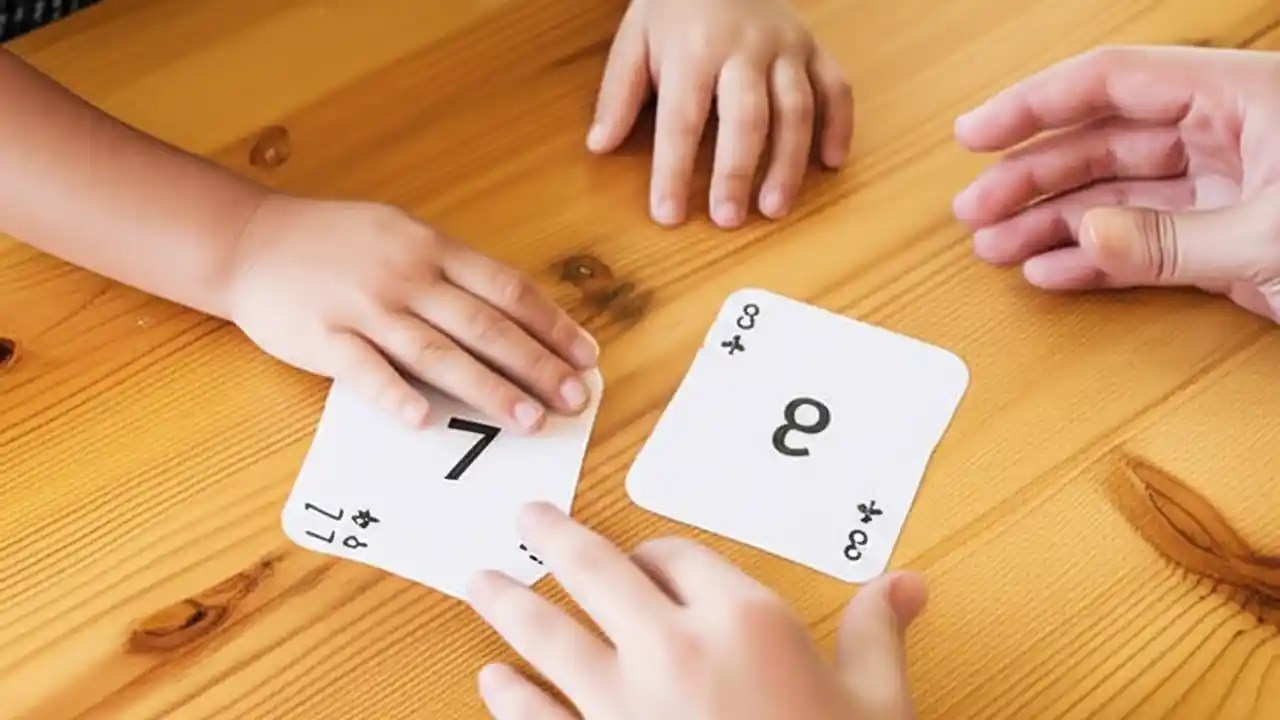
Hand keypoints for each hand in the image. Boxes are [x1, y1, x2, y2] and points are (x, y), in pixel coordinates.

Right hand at [226, 195, 598, 430]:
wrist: (250, 239)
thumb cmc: (336, 244)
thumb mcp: (402, 236)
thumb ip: (452, 272)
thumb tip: (515, 313)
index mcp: (432, 248)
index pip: (507, 289)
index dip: (552, 325)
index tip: (586, 356)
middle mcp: (407, 275)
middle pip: (484, 325)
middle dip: (536, 365)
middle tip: (574, 399)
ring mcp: (365, 306)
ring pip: (437, 351)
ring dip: (487, 388)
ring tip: (527, 420)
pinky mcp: (323, 336)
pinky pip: (364, 370)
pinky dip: (395, 394)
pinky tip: (424, 420)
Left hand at [467, 503, 926, 718]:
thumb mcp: (879, 707)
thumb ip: (876, 637)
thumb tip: (907, 585)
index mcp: (744, 621)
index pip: (679, 556)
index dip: (656, 551)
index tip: (640, 554)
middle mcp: (674, 650)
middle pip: (595, 572)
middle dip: (553, 538)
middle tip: (527, 518)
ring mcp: (623, 708)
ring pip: (548, 636)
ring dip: (506, 604)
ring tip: (478, 580)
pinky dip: (509, 699)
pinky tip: (492, 681)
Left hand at [589, 0, 852, 228]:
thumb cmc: (674, 5)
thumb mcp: (634, 38)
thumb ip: (619, 93)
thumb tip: (599, 146)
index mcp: (693, 48)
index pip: (681, 120)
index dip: (674, 171)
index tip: (668, 214)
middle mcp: (745, 48)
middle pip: (745, 118)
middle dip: (736, 173)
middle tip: (727, 220)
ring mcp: (786, 47)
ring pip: (796, 110)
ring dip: (788, 163)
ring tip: (774, 207)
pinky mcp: (814, 48)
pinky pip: (836, 88)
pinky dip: (839, 126)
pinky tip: (831, 163)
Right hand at [954, 46, 1279, 321]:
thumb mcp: (1272, 235)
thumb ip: (1176, 238)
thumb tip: (1090, 234)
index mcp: (1242, 99)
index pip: (1113, 81)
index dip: (1035, 104)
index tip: (975, 134)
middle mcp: (1227, 137)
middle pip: (1102, 143)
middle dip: (1030, 176)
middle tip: (974, 208)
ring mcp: (1228, 190)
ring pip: (1115, 198)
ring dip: (1051, 224)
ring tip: (996, 248)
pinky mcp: (1229, 243)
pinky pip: (1146, 246)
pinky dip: (1096, 262)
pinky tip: (1049, 272)